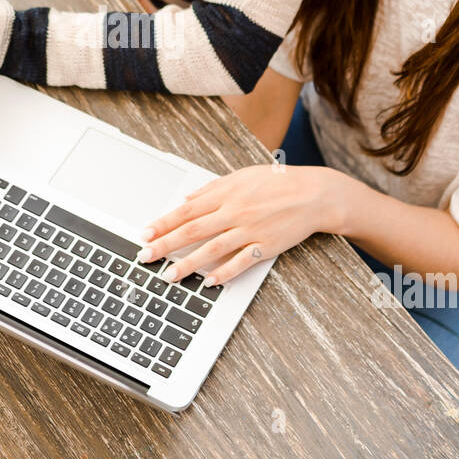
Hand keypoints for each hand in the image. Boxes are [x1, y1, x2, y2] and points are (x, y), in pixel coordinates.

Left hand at [138, 165, 339, 286]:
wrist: (313, 194)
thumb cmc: (277, 182)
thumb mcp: (241, 176)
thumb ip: (212, 188)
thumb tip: (187, 199)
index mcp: (226, 193)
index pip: (186, 211)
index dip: (163, 223)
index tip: (145, 234)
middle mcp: (235, 212)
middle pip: (193, 230)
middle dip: (165, 245)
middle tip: (145, 257)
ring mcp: (250, 231)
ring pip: (212, 249)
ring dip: (188, 264)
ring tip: (169, 275)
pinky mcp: (265, 247)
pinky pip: (240, 263)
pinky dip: (224, 273)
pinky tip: (209, 283)